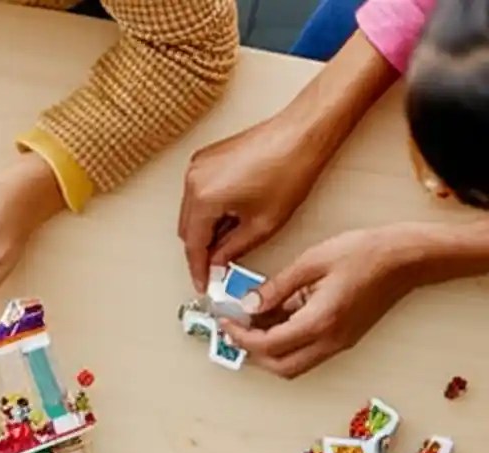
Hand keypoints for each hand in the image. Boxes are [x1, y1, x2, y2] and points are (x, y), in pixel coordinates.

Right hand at [179, 117, 328, 292]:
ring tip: (230, 240)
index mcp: (204, 197)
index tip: (203, 283)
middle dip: (201, 249)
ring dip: (206, 229)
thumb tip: (219, 263)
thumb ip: (233, 250)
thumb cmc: (289, 168)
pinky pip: (198, 193)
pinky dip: (209, 209)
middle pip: (187, 228)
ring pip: (192, 211)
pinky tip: (231, 216)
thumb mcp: (263, 225)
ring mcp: (197, 167)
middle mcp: (193, 180)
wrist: (302, 134)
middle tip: (217, 268)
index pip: (193, 245)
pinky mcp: (206, 159)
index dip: (198, 269)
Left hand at [219, 226, 421, 378]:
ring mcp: (339, 342)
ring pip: (294, 363)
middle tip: (233, 328)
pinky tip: (274, 318)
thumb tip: (248, 304)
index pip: (267, 346)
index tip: (224, 321)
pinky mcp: (343, 337)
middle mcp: (330, 340)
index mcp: (320, 321)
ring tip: (250, 322)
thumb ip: (276, 287)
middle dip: (251, 352)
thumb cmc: (364, 253)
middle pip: (280, 366)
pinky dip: (286, 343)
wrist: (407, 258)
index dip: (240, 337)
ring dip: (268, 351)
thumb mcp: (311, 262)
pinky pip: (308, 351)